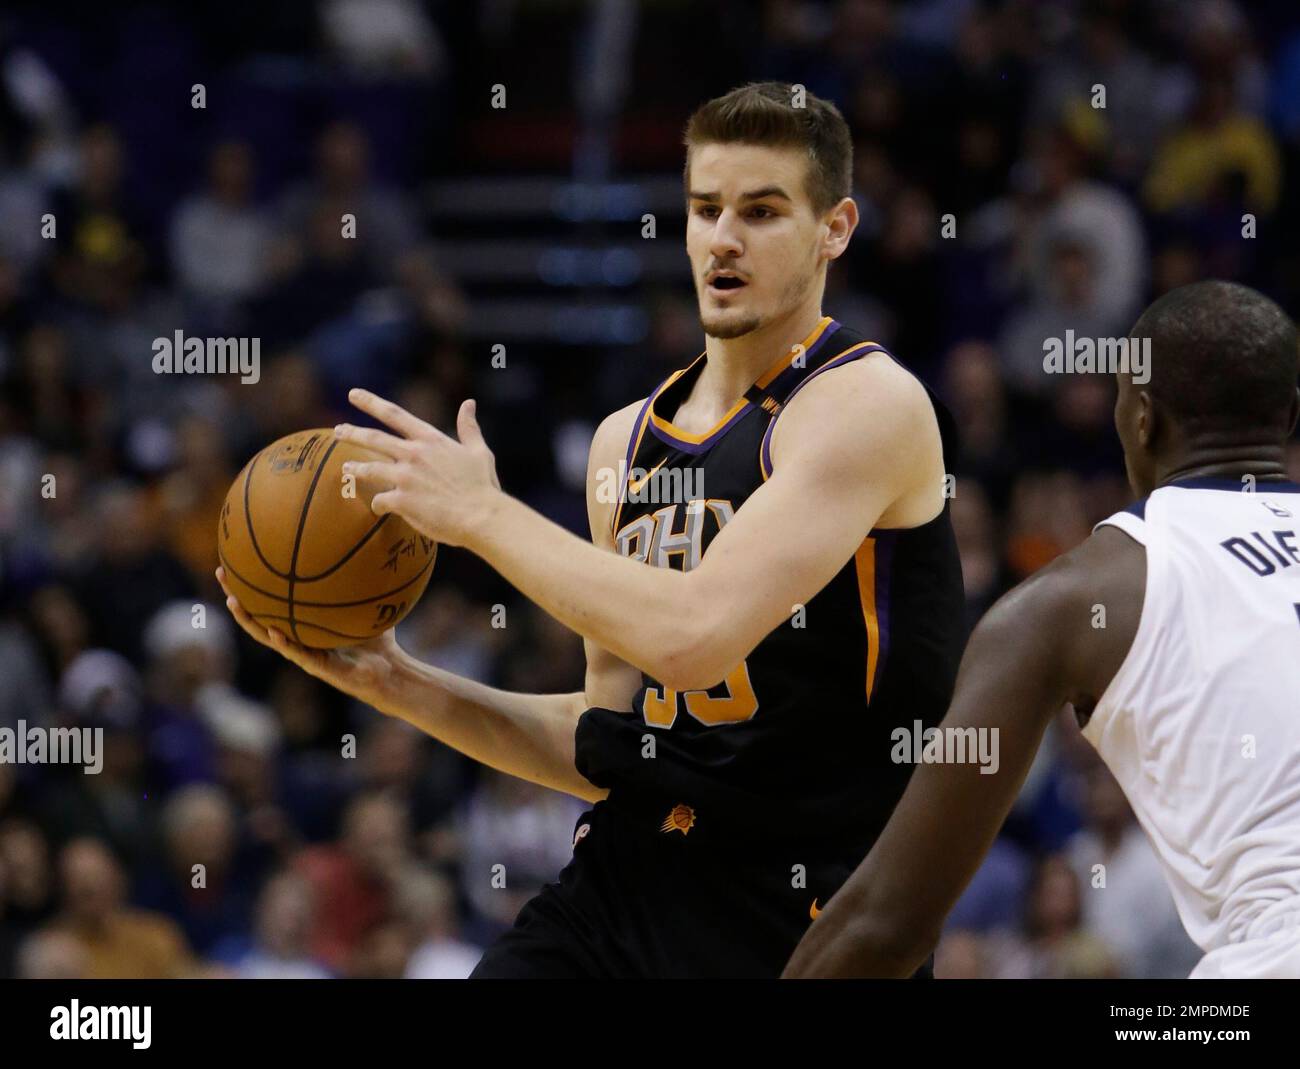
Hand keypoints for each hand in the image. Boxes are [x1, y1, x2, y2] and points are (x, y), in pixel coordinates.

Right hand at [216, 566, 404, 712]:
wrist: (391, 672)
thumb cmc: (377, 641)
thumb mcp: (369, 604)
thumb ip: (365, 579)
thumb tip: (371, 544)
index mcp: (304, 626)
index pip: (273, 603)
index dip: (255, 585)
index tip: (238, 559)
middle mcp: (298, 639)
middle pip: (259, 616)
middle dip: (239, 595)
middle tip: (222, 572)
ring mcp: (305, 654)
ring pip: (268, 636)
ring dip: (249, 620)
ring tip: (233, 601)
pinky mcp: (318, 668)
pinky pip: (296, 653)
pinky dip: (284, 642)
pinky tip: (273, 631)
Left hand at [333, 388, 502, 548]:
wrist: (482, 516)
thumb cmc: (483, 485)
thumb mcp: (479, 451)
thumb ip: (469, 427)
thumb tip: (469, 403)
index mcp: (431, 440)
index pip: (395, 415)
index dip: (371, 403)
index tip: (354, 394)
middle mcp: (414, 454)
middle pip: (374, 438)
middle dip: (352, 432)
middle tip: (337, 430)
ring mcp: (405, 477)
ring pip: (369, 468)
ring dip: (356, 467)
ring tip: (347, 468)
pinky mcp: (401, 501)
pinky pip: (380, 501)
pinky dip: (378, 504)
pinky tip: (378, 508)